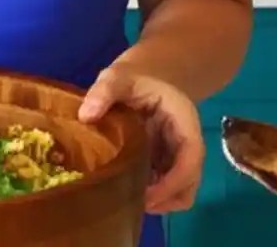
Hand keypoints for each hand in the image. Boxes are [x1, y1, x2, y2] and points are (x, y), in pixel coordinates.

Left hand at [77, 65, 203, 213]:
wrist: (148, 73)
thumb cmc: (137, 75)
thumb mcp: (119, 76)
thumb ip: (104, 91)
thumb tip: (85, 116)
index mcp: (184, 124)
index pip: (191, 159)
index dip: (172, 182)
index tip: (146, 196)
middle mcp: (185, 144)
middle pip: (188, 183)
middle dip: (165, 199)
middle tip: (130, 203)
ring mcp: (174, 155)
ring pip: (178, 189)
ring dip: (158, 200)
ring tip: (125, 200)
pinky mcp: (162, 160)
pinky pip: (163, 184)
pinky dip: (149, 192)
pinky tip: (123, 189)